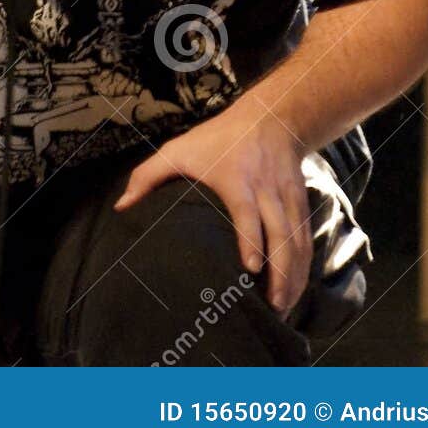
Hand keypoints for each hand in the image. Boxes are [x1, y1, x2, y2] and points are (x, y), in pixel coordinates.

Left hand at [114, 96, 311, 316]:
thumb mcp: (180, 148)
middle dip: (280, 270)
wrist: (270, 118)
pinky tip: (295, 291)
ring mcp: (287, 198)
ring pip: (297, 240)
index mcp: (237, 179)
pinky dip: (304, 267)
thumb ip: (148, 175)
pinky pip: (306, 239)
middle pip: (280, 233)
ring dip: (294, 276)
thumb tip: (121, 207)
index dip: (251, 239)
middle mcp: (267, 190)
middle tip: (272, 305)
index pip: (248, 212)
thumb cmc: (218, 139)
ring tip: (282, 309)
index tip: (251, 268)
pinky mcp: (300, 204)